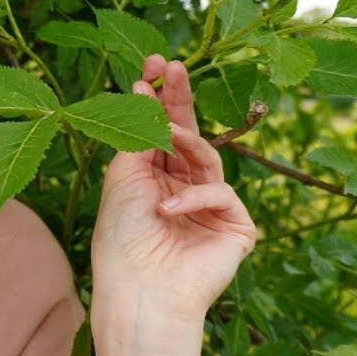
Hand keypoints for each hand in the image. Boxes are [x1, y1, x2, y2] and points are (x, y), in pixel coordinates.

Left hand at [92, 55, 255, 319]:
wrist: (137, 290)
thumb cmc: (121, 238)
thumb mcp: (123, 177)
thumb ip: (138, 136)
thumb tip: (143, 91)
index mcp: (154, 177)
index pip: (161, 130)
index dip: (159, 98)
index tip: (151, 65)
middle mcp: (183, 187)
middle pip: (188, 134)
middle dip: (179, 99)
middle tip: (173, 66)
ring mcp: (211, 206)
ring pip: (207, 157)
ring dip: (186, 142)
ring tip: (168, 134)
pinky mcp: (235, 226)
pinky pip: (220, 193)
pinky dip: (193, 197)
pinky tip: (167, 209)